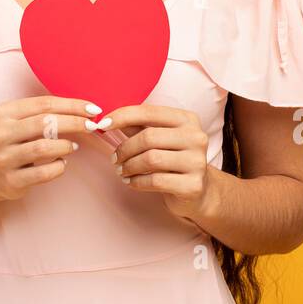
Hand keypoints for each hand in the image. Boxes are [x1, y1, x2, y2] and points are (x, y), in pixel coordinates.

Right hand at [0, 95, 99, 203]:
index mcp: (4, 113)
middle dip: (75, 123)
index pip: (44, 104)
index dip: (72, 105)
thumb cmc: (10, 142)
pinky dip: (58, 167)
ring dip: (65, 146)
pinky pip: (43, 173)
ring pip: (43, 148)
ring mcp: (4, 158)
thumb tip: (81, 109)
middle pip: (45, 123)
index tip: (92, 109)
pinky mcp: (11, 180)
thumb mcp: (16, 122)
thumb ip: (41, 114)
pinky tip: (62, 163)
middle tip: (92, 126)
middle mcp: (1, 133)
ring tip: (74, 147)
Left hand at [103, 104, 214, 221]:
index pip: (149, 112)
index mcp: (187, 119)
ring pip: (151, 159)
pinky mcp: (193, 185)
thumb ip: (137, 127)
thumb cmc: (173, 160)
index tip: (103, 124)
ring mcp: (197, 162)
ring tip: (121, 171)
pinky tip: (131, 182)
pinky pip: (155, 181)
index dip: (122, 116)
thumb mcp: (158, 139)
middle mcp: (196, 137)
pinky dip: (136, 182)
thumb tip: (108, 119)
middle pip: (148, 137)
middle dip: (125, 148)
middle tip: (114, 158)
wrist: (199, 191)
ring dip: (129, 166)